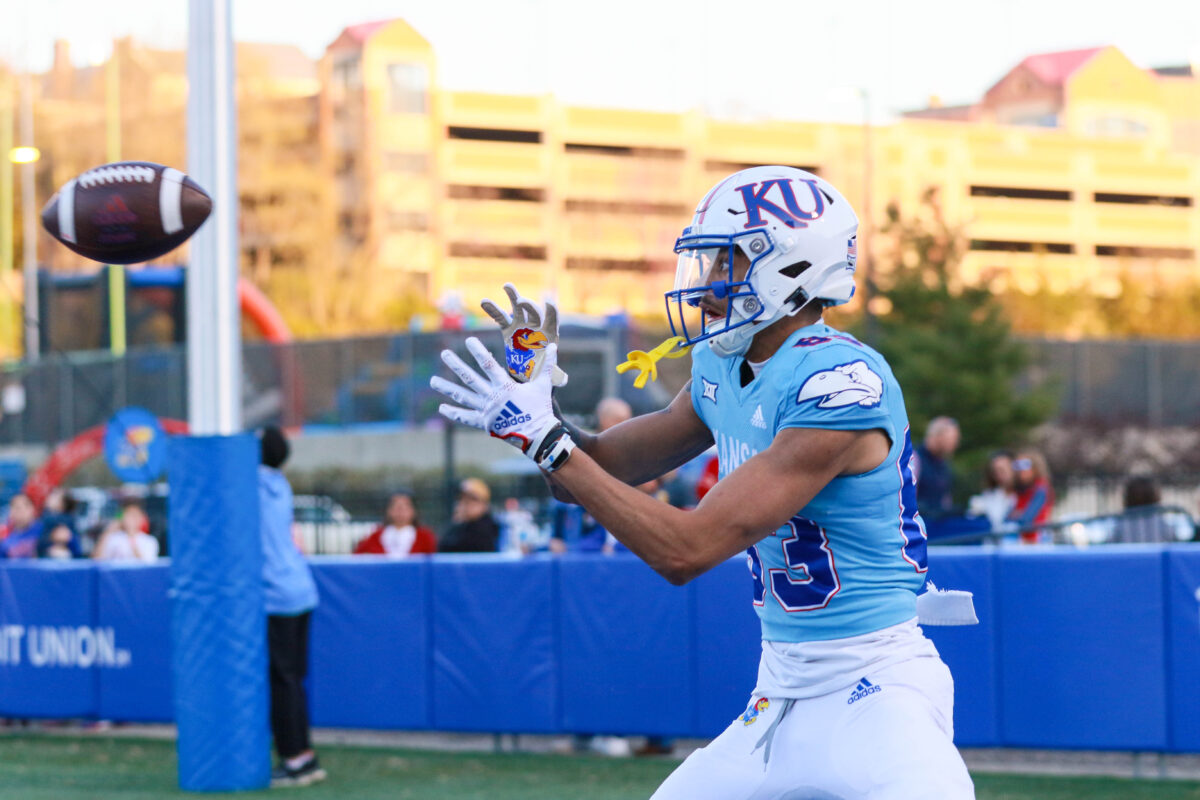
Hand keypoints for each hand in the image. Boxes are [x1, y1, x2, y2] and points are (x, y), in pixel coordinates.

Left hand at [430, 337, 575, 470]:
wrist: (538, 435)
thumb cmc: (541, 408)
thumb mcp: (544, 385)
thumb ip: (547, 365)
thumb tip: (554, 347)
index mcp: (505, 385)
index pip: (488, 364)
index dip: (477, 351)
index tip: (467, 340)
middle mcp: (491, 396)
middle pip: (469, 378)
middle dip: (455, 364)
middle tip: (443, 353)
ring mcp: (486, 410)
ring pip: (462, 396)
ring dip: (447, 387)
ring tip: (433, 380)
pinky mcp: (484, 423)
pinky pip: (466, 417)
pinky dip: (454, 412)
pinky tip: (442, 407)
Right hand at [480, 283, 567, 386]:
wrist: (526, 375)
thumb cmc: (540, 374)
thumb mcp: (548, 376)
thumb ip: (555, 377)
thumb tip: (563, 380)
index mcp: (548, 335)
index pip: (552, 319)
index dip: (551, 311)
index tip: (548, 302)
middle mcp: (536, 327)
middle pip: (534, 311)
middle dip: (528, 305)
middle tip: (521, 302)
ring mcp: (522, 326)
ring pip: (518, 308)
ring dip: (513, 296)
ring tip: (507, 285)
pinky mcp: (508, 329)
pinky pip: (500, 317)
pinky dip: (493, 309)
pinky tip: (484, 301)